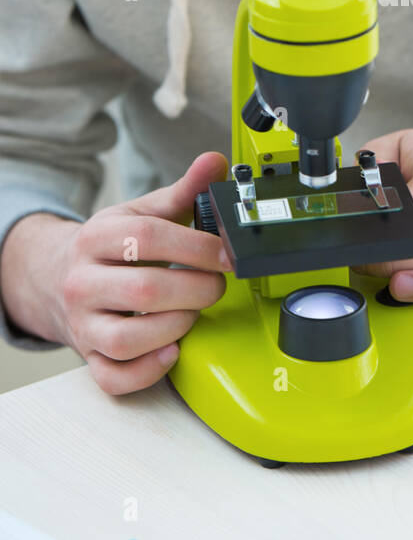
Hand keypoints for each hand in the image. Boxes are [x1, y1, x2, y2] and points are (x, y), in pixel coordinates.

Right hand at [30, 152, 227, 394]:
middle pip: (145, 291)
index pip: (149, 238)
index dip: (197, 247)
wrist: (58, 277)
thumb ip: (183, 191)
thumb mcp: (141, 212)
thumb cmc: (112, 247)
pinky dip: (148, 370)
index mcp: (97, 238)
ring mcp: (83, 323)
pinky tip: (172, 350)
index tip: (227, 254)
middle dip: (196, 290)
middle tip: (216, 285)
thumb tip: (215, 162)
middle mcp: (83, 282)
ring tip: (192, 311)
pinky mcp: (89, 356)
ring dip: (176, 327)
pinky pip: (114, 377)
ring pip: (128, 340)